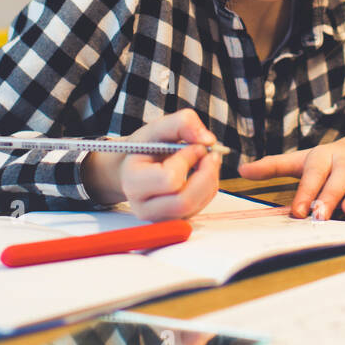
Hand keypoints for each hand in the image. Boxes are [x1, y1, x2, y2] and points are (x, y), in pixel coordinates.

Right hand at [82, 109, 221, 219]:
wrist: (138, 166)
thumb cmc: (148, 147)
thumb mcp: (160, 127)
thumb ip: (183, 123)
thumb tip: (208, 141)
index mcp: (133, 182)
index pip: (169, 179)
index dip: (188, 159)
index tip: (193, 145)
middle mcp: (143, 207)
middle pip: (183, 201)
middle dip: (205, 175)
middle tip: (211, 155)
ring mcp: (159, 218)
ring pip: (194, 206)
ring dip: (209, 181)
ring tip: (206, 161)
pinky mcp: (174, 221)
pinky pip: (199, 208)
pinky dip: (208, 190)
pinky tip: (201, 175)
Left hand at [236, 126, 344, 218]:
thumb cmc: (335, 159)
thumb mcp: (305, 159)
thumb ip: (275, 166)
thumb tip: (241, 170)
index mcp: (323, 156)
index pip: (312, 174)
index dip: (305, 192)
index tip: (296, 212)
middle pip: (337, 177)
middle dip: (329, 196)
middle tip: (320, 216)